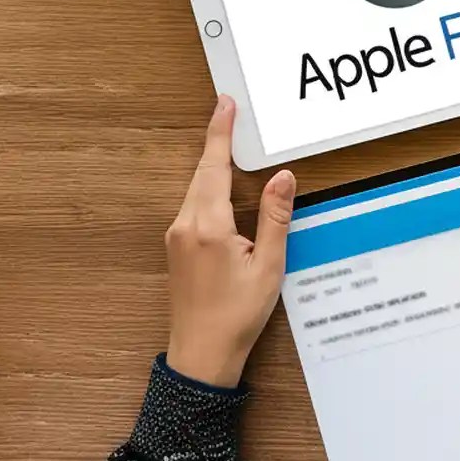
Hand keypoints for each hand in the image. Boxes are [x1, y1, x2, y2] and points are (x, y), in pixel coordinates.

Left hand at [164, 94, 295, 387]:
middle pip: (203, 173)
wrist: (201, 355)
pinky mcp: (177, 248)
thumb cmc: (237, 316)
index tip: (225, 105)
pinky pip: (194, 206)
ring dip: (214, 166)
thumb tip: (282, 178)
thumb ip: (274, 217)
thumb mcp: (268, 265)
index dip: (220, 133)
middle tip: (229, 112)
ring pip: (197, 189)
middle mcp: (185, 225)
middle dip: (217, 142)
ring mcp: (177, 237)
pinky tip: (224, 188)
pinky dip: (210, 188)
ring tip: (231, 145)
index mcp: (208, 225)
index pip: (214, 166)